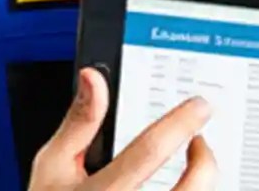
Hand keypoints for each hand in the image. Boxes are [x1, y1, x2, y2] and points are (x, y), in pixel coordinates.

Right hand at [29, 67, 216, 189]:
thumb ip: (79, 121)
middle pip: (190, 189)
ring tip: (194, 166)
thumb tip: (94, 79)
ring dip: (202, 182)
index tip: (198, 106)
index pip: (148, 152)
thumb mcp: (52, 164)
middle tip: (200, 140)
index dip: (179, 124)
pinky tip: (181, 188)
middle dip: (205, 160)